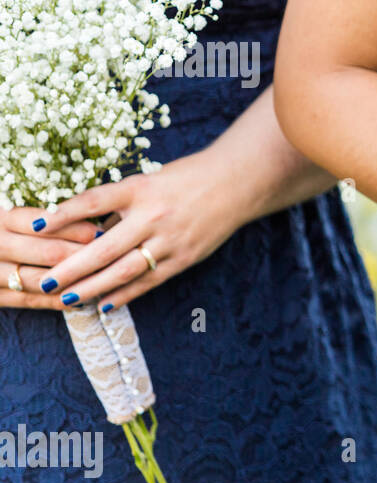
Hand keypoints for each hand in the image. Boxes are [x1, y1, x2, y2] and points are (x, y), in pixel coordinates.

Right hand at [0, 208, 97, 308]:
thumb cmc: (1, 228)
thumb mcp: (9, 209)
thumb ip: (41, 213)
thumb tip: (85, 211)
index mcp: (1, 218)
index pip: (47, 225)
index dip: (77, 229)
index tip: (102, 232)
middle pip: (49, 253)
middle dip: (84, 256)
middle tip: (113, 257)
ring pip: (42, 280)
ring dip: (75, 281)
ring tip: (103, 279)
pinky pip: (29, 300)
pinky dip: (58, 301)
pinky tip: (82, 298)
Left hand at [25, 151, 251, 311]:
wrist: (236, 182)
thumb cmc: (187, 179)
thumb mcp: (149, 181)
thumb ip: (121, 204)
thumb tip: (88, 228)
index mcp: (140, 188)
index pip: (94, 201)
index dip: (63, 214)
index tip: (35, 226)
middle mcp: (154, 214)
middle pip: (104, 246)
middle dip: (72, 267)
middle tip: (45, 281)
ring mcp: (171, 238)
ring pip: (126, 269)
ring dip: (94, 286)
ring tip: (69, 299)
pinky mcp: (186, 256)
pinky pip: (151, 279)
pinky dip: (127, 294)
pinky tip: (105, 303)